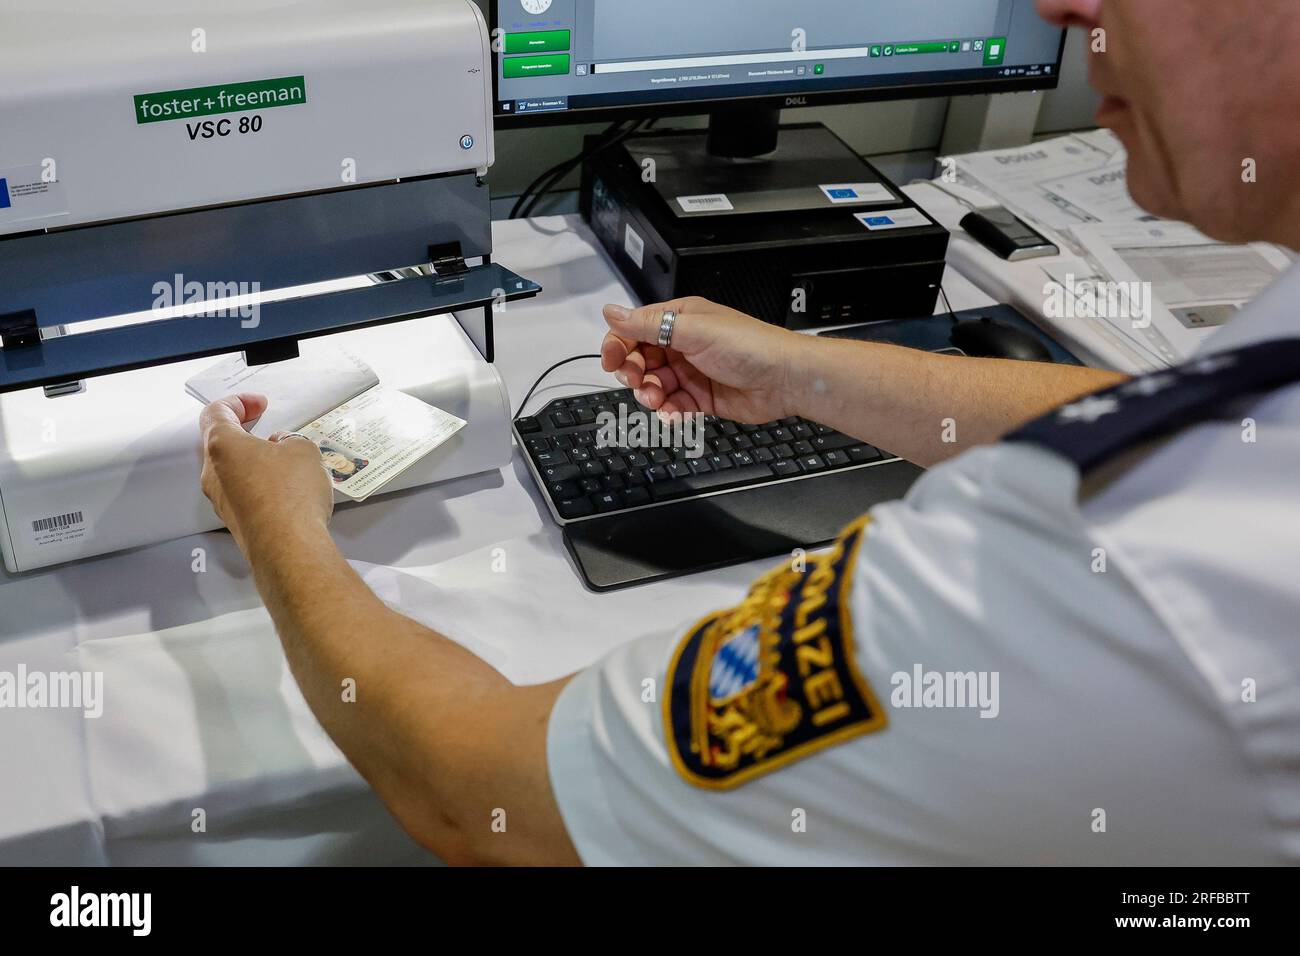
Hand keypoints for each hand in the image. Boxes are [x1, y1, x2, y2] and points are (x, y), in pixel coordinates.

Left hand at [199, 394, 333, 555]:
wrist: (289, 548)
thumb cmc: (292, 492)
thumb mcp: (303, 450)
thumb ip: (289, 441)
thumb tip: (280, 448)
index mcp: (222, 446)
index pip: (216, 412)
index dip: (238, 402)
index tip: (261, 404)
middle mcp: (213, 474)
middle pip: (220, 442)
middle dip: (245, 431)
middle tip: (268, 428)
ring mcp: (221, 500)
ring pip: (231, 469)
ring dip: (253, 459)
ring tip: (283, 459)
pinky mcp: (235, 521)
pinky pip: (242, 492)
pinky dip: (258, 482)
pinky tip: (284, 488)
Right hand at [600, 297, 807, 422]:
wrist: (785, 379)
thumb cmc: (748, 346)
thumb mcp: (694, 330)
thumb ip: (650, 325)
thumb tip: (611, 311)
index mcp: (679, 319)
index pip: (634, 329)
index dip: (618, 345)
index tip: (612, 362)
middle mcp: (682, 344)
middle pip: (640, 359)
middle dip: (632, 373)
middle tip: (638, 382)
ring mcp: (691, 372)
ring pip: (653, 385)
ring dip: (649, 395)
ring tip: (658, 400)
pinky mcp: (700, 398)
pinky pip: (673, 406)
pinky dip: (668, 412)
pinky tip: (673, 415)